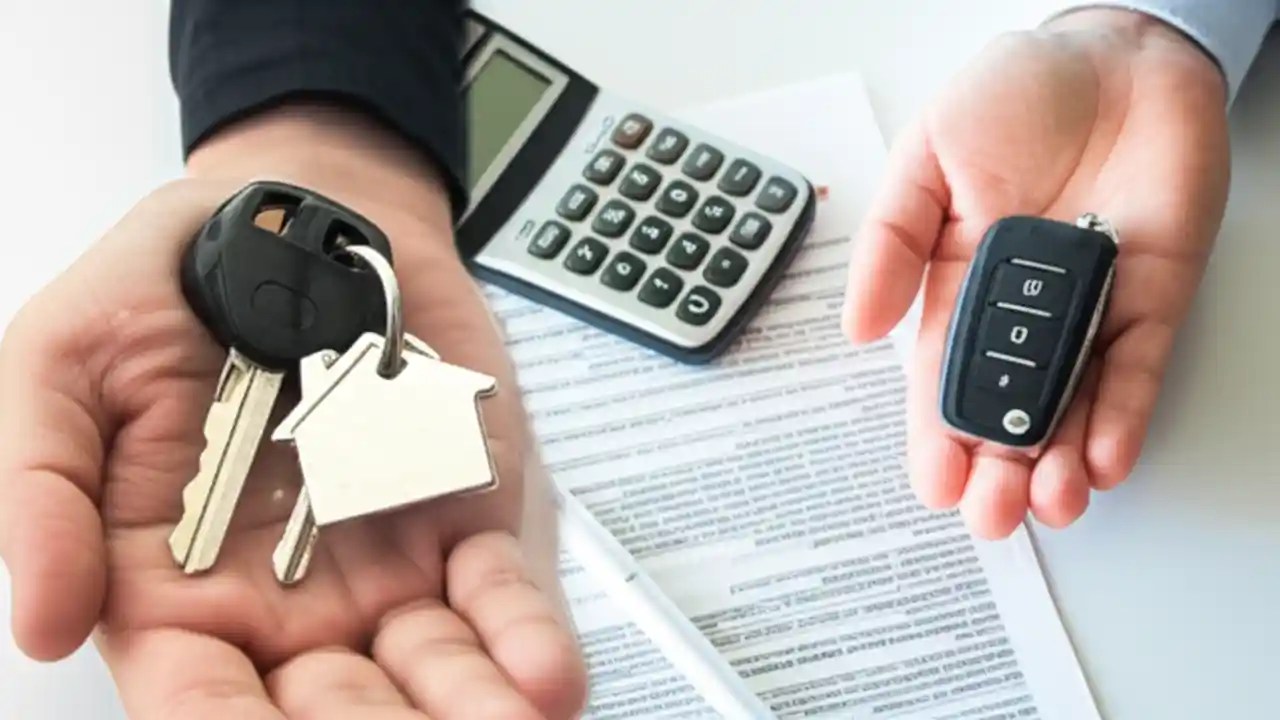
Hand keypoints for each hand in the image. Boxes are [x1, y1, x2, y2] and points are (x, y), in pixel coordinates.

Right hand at [0, 106, 586, 718]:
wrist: (293, 216)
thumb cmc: (170, 290)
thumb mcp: (60, 368)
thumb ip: (42, 492)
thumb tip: (42, 619)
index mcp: (175, 587)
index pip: (199, 697)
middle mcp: (284, 600)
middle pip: (328, 707)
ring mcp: (381, 566)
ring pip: (425, 669)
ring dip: (466, 710)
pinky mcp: (459, 518)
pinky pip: (494, 592)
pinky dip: (522, 636)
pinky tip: (545, 677)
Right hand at [842, 10, 1230, 537]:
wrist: (1117, 49)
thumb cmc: (1017, 90)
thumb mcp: (925, 153)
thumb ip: (892, 238)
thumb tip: (857, 328)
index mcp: (959, 280)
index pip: (945, 374)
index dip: (939, 433)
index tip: (935, 483)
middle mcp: (1023, 306)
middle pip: (1011, 403)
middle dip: (1000, 465)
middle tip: (991, 513)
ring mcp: (1091, 303)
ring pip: (1076, 399)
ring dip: (1062, 458)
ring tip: (1048, 503)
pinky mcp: (1155, 291)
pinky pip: (1140, 361)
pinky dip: (1126, 410)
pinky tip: (1106, 457)